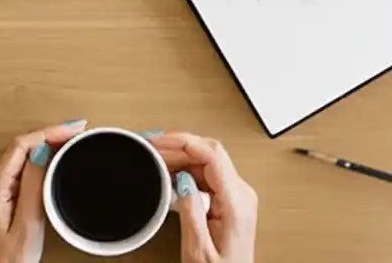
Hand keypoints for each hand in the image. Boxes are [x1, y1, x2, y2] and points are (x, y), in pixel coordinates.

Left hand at [0, 120, 87, 262]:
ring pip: (17, 154)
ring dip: (42, 145)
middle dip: (48, 135)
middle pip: (18, 146)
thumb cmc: (8, 261)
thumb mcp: (28, 224)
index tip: (73, 128)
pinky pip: (14, 167)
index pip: (20, 146)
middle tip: (77, 132)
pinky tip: (50, 158)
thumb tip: (42, 151)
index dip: (48, 133)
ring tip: (69, 140)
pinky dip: (34, 159)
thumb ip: (34, 185)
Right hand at [150, 132, 257, 262]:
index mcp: (237, 203)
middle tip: (151, 146)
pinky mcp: (228, 200)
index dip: (183, 141)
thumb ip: (191, 212)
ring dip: (180, 155)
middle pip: (209, 152)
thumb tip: (183, 179)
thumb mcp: (198, 250)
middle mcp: (241, 194)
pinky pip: (206, 174)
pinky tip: (169, 172)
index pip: (212, 155)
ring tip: (155, 157)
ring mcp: (236, 195)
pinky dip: (185, 168)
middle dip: (178, 145)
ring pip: (206, 160)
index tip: (159, 140)